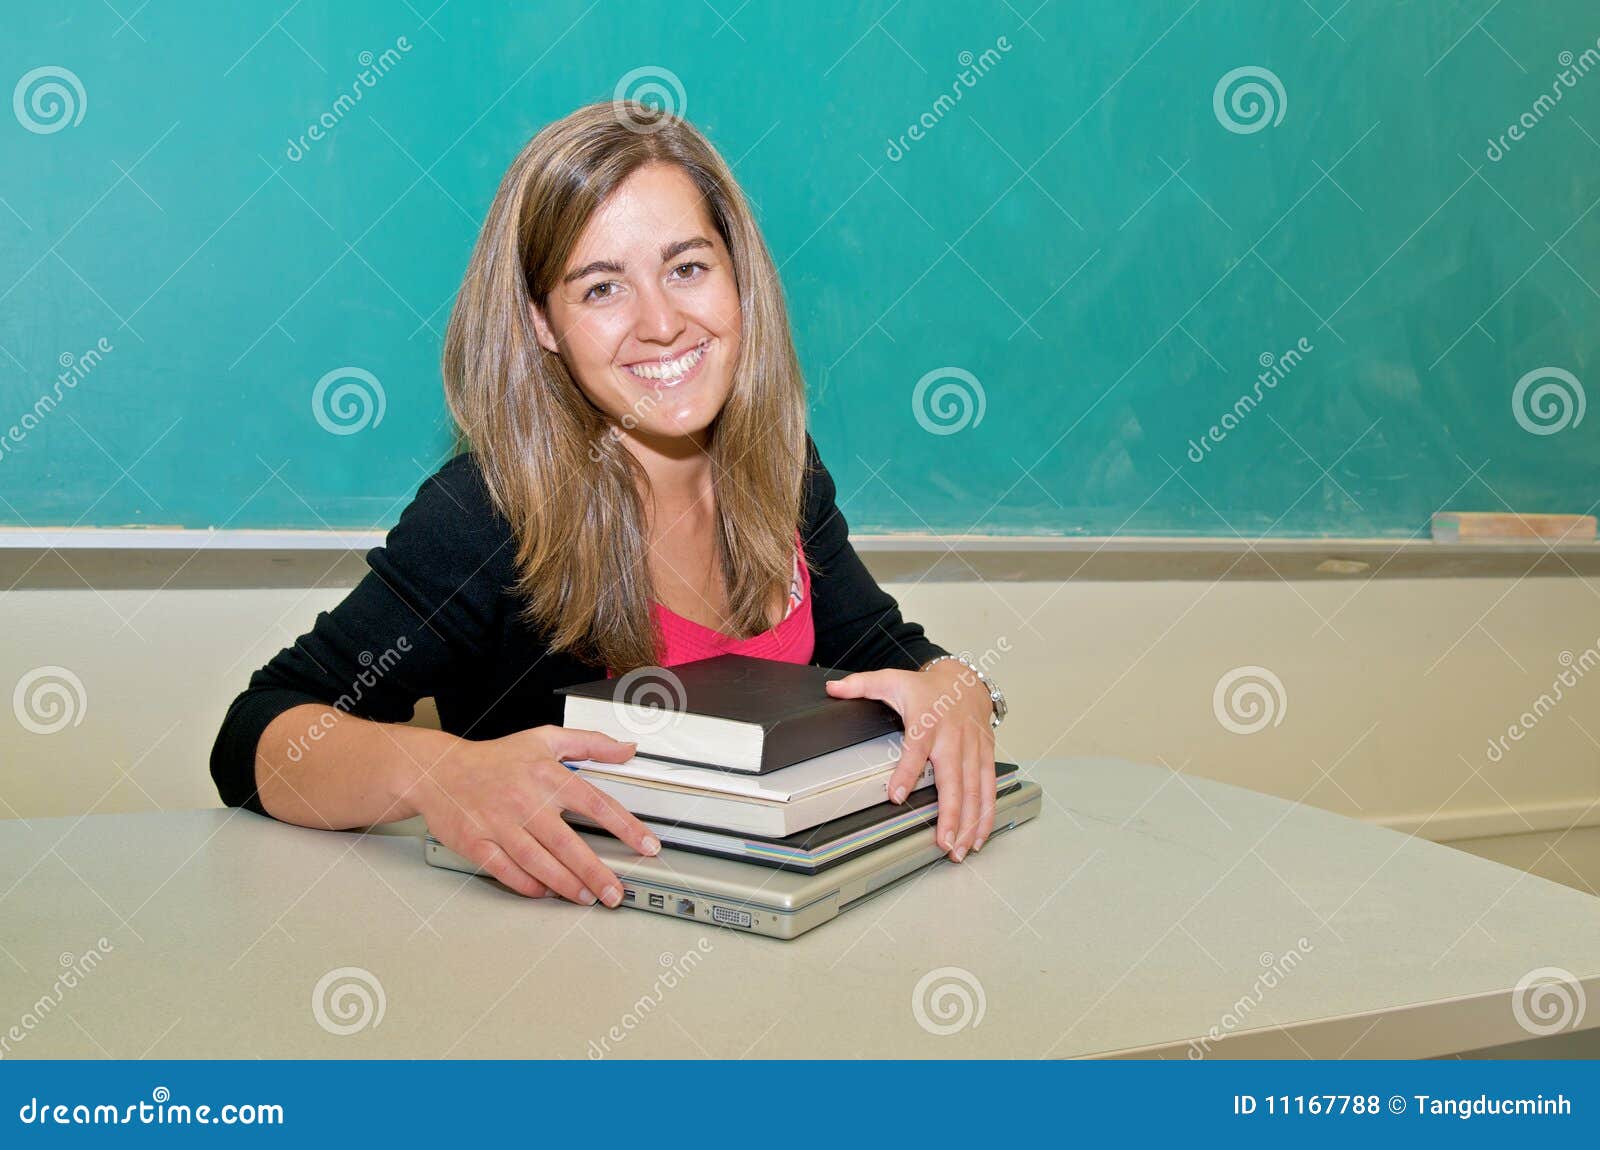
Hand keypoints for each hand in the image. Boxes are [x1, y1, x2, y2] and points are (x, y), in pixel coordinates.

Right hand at [418, 725, 660, 904]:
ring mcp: (498, 823)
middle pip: (568, 843)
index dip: (626, 827)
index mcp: (546, 774)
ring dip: (566, 884)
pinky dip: (527, 884)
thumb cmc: (495, 759)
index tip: (647, 845)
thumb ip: (590, 743)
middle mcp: (524, 800)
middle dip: (596, 872)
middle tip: (616, 892)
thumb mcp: (545, 739)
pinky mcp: (475, 842)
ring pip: (538, 861)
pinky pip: (505, 870)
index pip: (595, 803)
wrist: (438, 771)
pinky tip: (545, 893)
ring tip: (588, 898)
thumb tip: (627, 750)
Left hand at [824, 661, 995, 860]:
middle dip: (950, 813)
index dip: (907, 771)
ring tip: (960, 849)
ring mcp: (972, 749)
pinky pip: (989, 787)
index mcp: (927, 721)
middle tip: (944, 842)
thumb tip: (833, 688)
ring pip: (974, 789)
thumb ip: (861, 685)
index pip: (915, 749)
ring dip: (969, 822)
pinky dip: (987, 813)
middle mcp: (953, 738)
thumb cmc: (927, 688)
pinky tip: (979, 836)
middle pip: (952, 779)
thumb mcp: (892, 680)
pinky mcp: (986, 756)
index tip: (896, 795)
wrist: (965, 680)